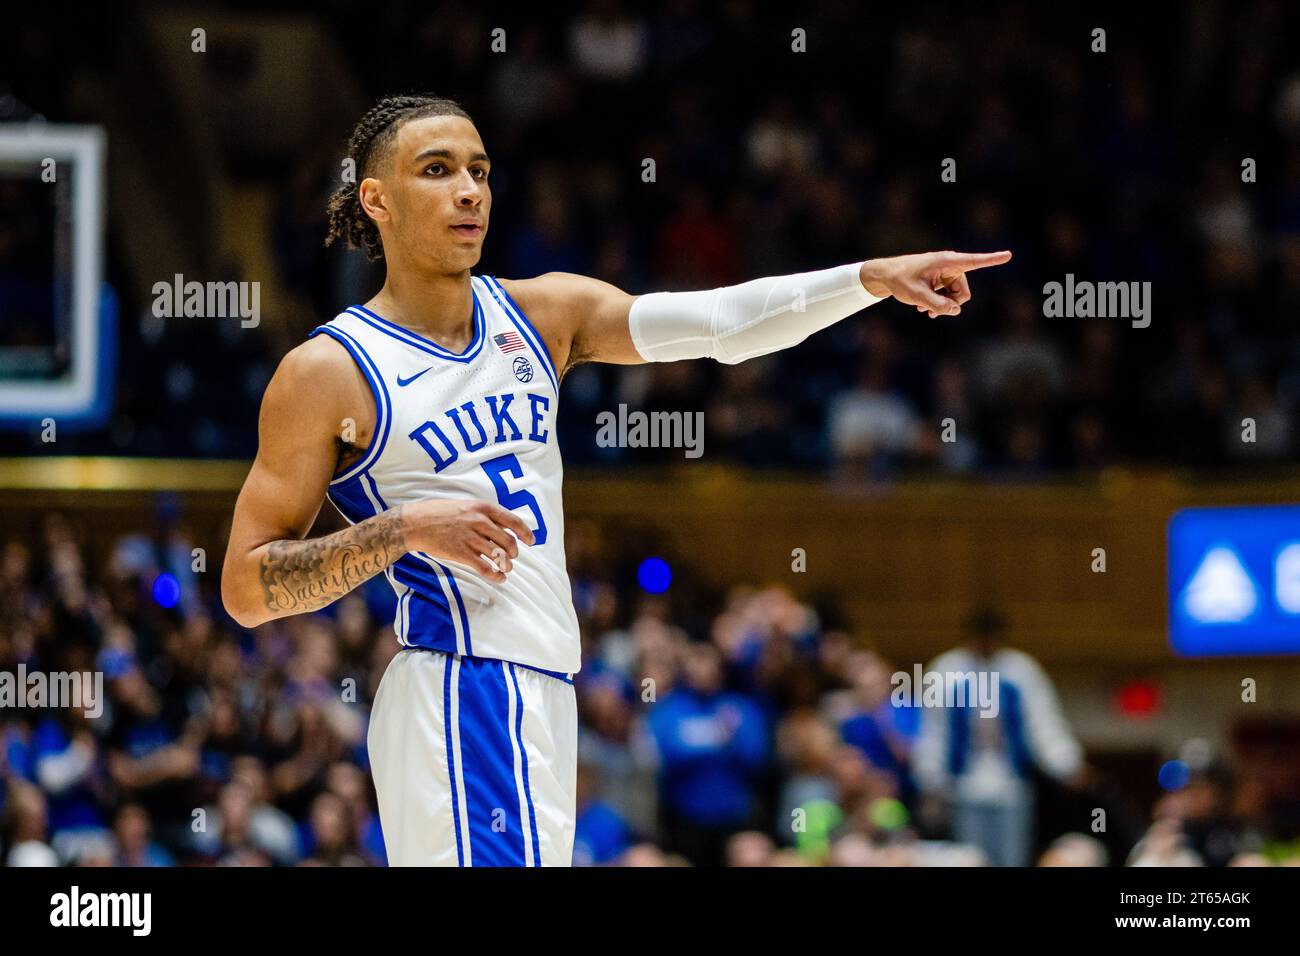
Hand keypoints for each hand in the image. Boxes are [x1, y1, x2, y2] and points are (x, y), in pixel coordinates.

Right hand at [400, 498, 535, 582]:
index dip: (525, 532)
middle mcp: (479, 522)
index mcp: (481, 508)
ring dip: (506, 565)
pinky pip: (486, 568)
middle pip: (508, 541)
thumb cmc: (438, 513)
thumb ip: (482, 514)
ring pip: (499, 555)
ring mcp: (471, 538)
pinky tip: (499, 578)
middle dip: (514, 552)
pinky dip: (496, 575)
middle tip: (512, 556)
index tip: (531, 541)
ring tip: (506, 568)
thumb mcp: (464, 505)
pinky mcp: (462, 554)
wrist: (414, 523)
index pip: (513, 520)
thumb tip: (500, 526)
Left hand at [860, 250, 1012, 317]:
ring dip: (943, 305)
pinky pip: (949, 296)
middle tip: (931, 310)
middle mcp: (950, 266)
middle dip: (951, 304)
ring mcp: (946, 273)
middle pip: (963, 293)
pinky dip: (939, 302)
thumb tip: (956, 311)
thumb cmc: (900, 280)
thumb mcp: (917, 296)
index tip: (1009, 255)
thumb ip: (938, 305)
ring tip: (924, 308)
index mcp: (947, 262)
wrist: (885, 276)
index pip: (974, 261)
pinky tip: (923, 307)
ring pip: (956, 297)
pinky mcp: (941, 280)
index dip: (992, 259)